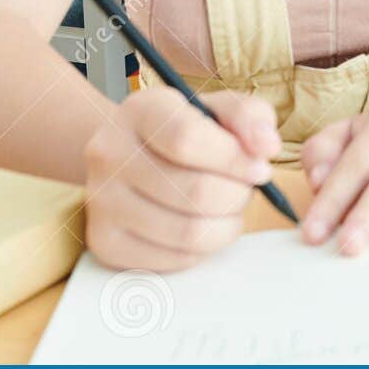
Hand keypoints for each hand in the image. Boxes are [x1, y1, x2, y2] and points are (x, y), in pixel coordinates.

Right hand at [83, 89, 280, 271]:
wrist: (129, 156)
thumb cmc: (186, 130)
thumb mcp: (220, 109)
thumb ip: (250, 118)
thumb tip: (267, 147)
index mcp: (140, 110)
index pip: (188, 140)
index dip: (235, 160)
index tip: (259, 168)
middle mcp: (109, 153)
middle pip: (195, 192)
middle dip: (238, 196)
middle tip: (245, 190)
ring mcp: (101, 201)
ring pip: (188, 232)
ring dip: (227, 225)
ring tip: (229, 208)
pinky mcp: (104, 242)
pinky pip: (175, 260)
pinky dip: (204, 248)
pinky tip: (205, 225)